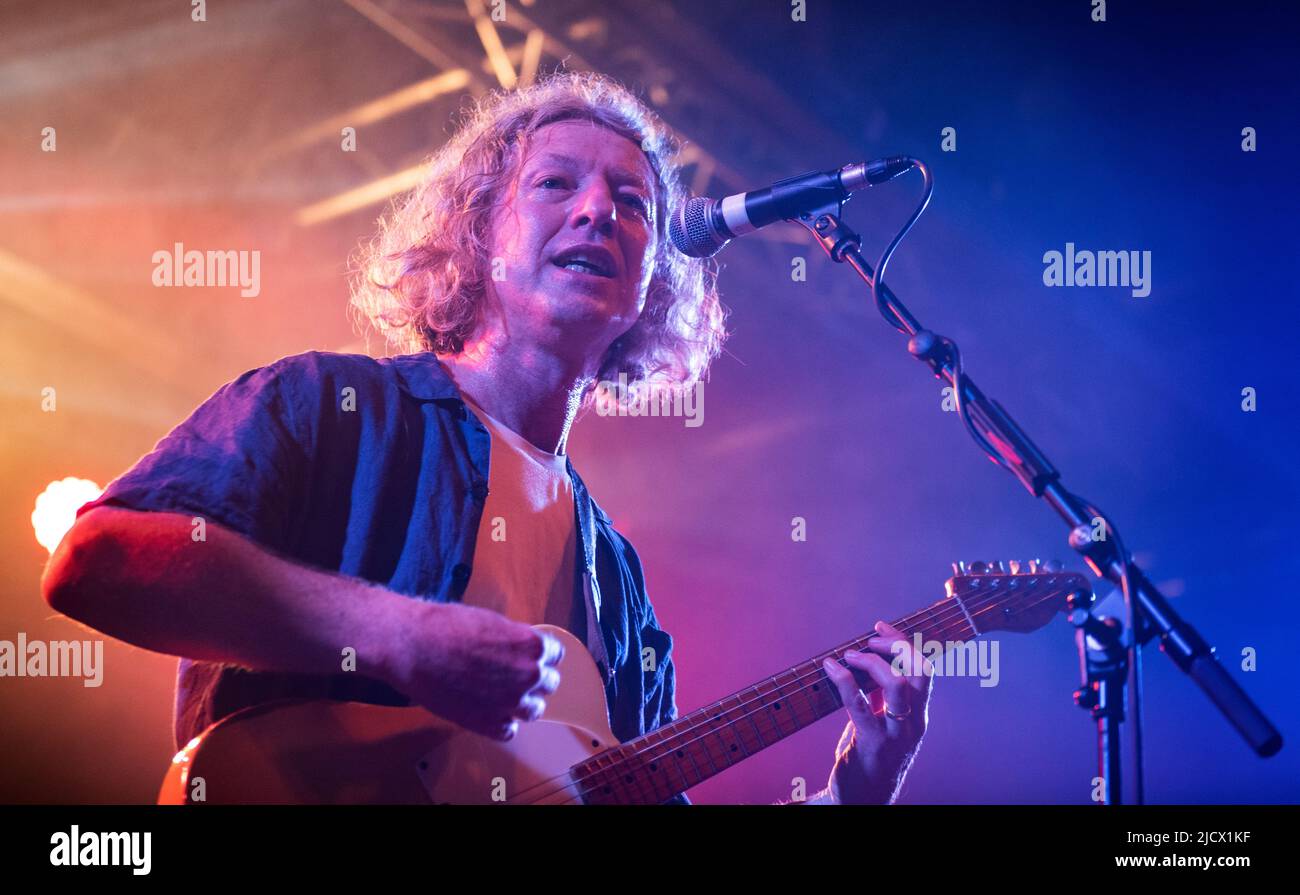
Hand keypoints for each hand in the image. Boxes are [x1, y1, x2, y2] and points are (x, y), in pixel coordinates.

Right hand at [385, 601, 562, 741]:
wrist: (413, 647)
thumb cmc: (447, 627)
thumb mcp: (492, 622)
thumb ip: (515, 640)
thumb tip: (524, 650)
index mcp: (532, 645)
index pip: (555, 655)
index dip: (541, 655)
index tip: (530, 657)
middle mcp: (528, 675)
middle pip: (548, 683)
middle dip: (533, 679)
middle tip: (513, 676)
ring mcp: (510, 703)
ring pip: (534, 710)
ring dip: (522, 703)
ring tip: (503, 696)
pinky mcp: (488, 724)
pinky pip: (509, 731)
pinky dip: (501, 724)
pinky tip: (488, 712)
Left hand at [821, 621, 932, 803]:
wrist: (862, 802)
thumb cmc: (869, 761)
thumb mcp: (882, 726)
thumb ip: (882, 700)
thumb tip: (871, 666)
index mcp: (918, 716)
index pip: (923, 670)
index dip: (903, 642)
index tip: (880, 625)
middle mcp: (914, 724)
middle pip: (920, 671)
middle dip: (896, 645)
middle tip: (869, 638)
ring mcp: (896, 735)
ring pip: (898, 685)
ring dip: (872, 661)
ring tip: (849, 654)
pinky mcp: (872, 745)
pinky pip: (860, 705)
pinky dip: (844, 680)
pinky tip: (830, 668)